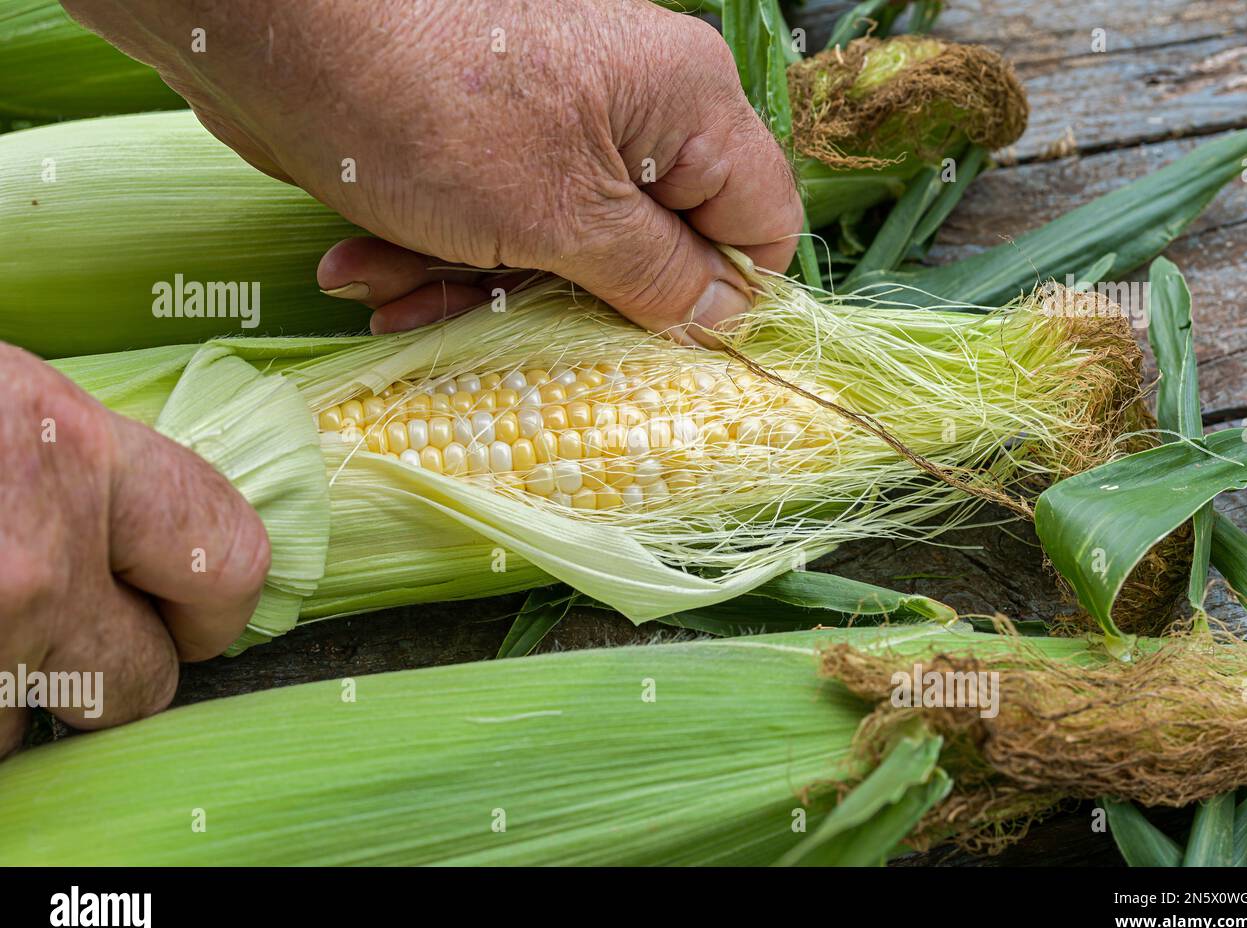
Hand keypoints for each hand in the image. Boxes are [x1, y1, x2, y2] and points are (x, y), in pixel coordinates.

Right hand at [0, 344, 269, 755]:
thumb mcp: (8, 401)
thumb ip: (83, 467)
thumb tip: (149, 534)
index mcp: (67, 447)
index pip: (231, 562)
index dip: (214, 608)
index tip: (188, 615)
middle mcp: (31, 556)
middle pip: (140, 685)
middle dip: (106, 674)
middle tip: (57, 638)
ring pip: (36, 731)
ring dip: (14, 700)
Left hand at [61, 0, 802, 344]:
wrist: (266, 27)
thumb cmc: (430, 108)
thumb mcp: (564, 218)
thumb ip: (658, 279)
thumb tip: (728, 321)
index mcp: (685, 107)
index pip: (760, 224)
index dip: (724, 300)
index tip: (665, 355)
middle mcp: (631, 112)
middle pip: (648, 255)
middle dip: (565, 307)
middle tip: (499, 323)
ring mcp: (551, 128)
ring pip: (557, 257)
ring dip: (474, 291)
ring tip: (392, 285)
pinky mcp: (481, 147)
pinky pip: (491, 232)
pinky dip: (431, 261)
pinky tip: (362, 264)